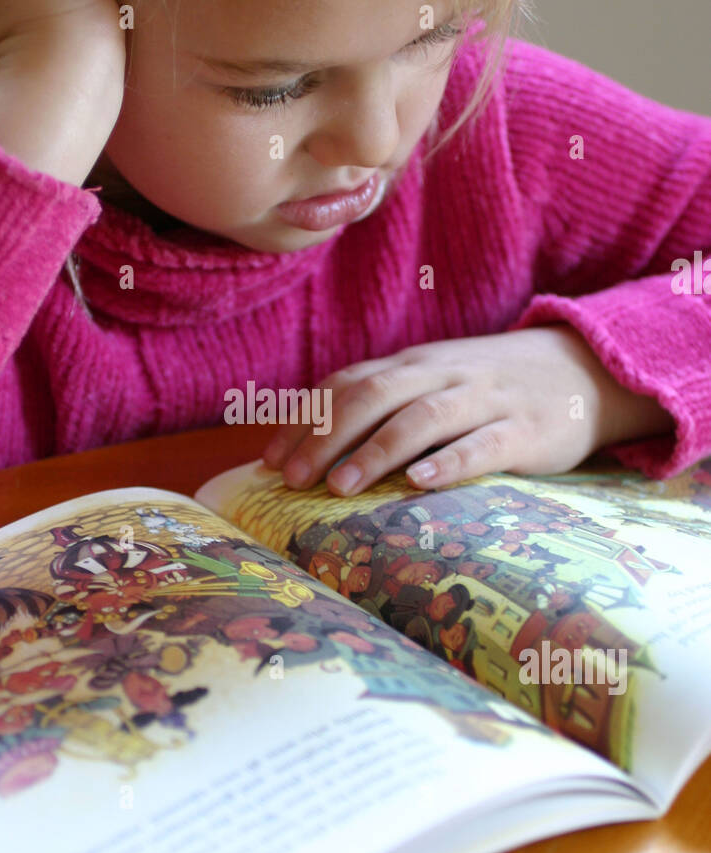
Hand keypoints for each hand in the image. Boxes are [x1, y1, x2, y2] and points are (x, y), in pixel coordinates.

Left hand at [261, 325, 674, 494]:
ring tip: (339, 487)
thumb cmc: (489, 388)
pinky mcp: (525, 430)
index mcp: (413, 365)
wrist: (584, 369)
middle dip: (325, 437)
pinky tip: (419, 483)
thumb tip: (310, 448)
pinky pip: (483, 445)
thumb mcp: (434, 383)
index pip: (345, 385)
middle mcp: (441, 374)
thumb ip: (384, 405)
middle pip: (372, 396)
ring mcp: (484, 399)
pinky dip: (449, 463)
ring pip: (421, 418)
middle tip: (292, 480)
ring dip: (375, 451)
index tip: (268, 461)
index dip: (304, 421)